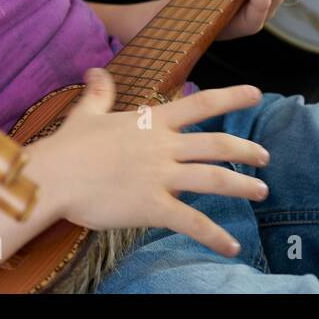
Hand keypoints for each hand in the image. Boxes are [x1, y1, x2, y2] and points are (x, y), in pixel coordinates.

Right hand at [28, 69, 270, 256]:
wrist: (53, 176)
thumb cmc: (68, 147)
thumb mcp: (86, 113)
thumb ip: (99, 93)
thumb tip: (95, 71)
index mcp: (152, 123)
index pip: (201, 104)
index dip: (232, 97)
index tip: (256, 93)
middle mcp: (163, 147)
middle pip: (217, 145)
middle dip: (246, 151)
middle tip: (265, 156)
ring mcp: (160, 176)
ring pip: (214, 179)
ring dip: (242, 186)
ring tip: (261, 190)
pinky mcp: (153, 206)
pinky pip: (192, 222)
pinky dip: (215, 236)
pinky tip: (232, 246)